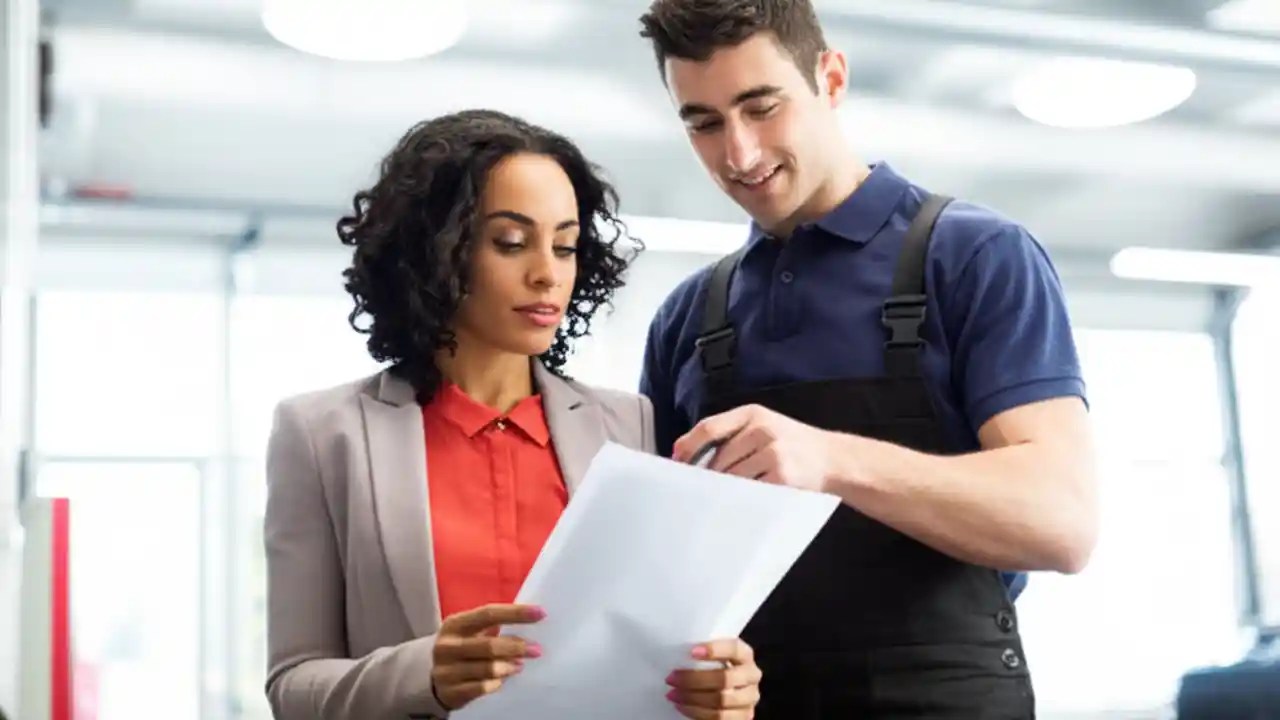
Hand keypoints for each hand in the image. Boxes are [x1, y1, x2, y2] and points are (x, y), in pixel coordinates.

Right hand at [430, 603, 544, 710]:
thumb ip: (493, 625)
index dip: (516, 613)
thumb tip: (528, 619)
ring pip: (488, 669)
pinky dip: (497, 683)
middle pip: (489, 645)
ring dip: (509, 666)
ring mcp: (447, 671)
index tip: (540, 613)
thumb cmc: (461, 648)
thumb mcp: (470, 632)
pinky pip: (482, 688)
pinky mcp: (451, 692)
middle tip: (536, 649)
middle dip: (517, 646)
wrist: (434, 679)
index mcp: (454, 624)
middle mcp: (447, 646)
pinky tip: (503, 679)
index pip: (488, 614)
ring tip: (520, 664)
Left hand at [666, 638, 761, 718]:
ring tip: (673, 695)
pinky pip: (719, 717)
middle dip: (694, 679)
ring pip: (721, 701)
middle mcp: (752, 676)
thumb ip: (702, 654)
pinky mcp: (744, 716)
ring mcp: (750, 698)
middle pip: (725, 679)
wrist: (728, 692)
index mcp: (745, 655)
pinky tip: (682, 706)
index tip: (691, 652)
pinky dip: (696, 712)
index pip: (734, 648)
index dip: (715, 650)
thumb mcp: (713, 657)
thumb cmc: (714, 668)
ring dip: (692, 698)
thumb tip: (676, 652)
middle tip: (671, 678)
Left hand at [673, 404, 836, 492]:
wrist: (832, 458)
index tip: (677, 463)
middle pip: (718, 458)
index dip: (688, 447)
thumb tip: (685, 452)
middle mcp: (762, 429)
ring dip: (727, 489)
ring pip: (732, 477)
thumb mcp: (762, 426)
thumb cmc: (790, 445)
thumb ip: (729, 434)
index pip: (708, 428)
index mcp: (752, 414)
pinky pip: (750, 491)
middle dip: (709, 476)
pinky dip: (745, 497)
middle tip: (704, 489)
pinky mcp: (782, 476)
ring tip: (732, 493)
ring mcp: (773, 452)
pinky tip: (748, 499)